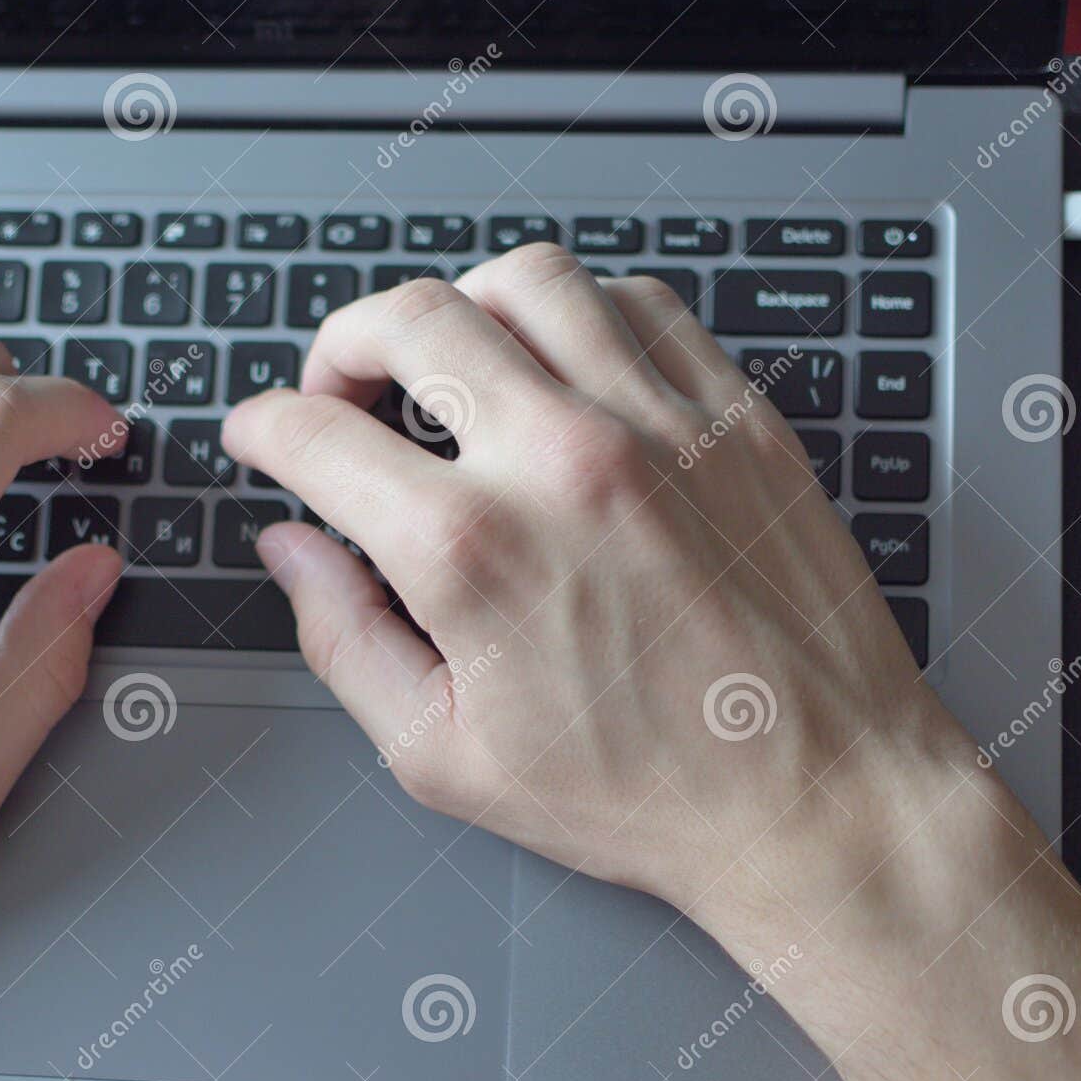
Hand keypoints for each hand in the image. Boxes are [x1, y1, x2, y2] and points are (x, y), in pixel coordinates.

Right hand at [224, 244, 1080, 1080]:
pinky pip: (638, 302)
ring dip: (457, 307)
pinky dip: (577, 312)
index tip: (261, 432)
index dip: (263, 426)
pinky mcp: (734, 417)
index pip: (318, 434)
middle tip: (338, 388)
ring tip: (447, 363)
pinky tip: (563, 365)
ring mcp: (658, 423)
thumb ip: (341, 639)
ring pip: (524, 280)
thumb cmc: (642, 793)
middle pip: (409, 318)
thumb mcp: (443, 754)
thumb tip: (291, 552)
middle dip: (341, 341)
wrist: (818, 800)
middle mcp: (560, 459)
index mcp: (469, 550)